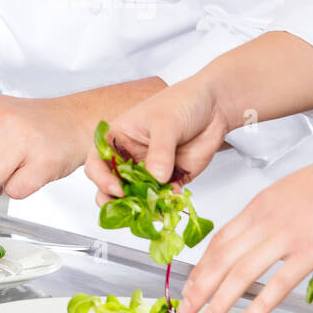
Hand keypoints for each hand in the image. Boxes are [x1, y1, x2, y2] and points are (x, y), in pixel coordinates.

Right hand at [83, 75, 229, 202]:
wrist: (214, 106)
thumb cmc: (181, 102)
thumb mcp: (166, 122)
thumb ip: (160, 150)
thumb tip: (156, 177)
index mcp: (118, 139)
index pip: (98, 163)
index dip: (101, 178)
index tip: (117, 188)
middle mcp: (130, 158)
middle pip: (112, 186)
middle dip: (116, 202)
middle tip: (128, 210)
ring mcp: (149, 171)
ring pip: (136, 197)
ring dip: (142, 207)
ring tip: (153, 211)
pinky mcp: (170, 181)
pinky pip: (162, 199)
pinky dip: (165, 205)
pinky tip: (173, 202)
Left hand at [177, 138, 312, 312]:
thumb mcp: (287, 192)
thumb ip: (268, 215)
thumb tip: (255, 236)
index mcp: (258, 207)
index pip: (218, 241)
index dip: (199, 267)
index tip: (188, 286)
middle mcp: (265, 221)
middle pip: (221, 258)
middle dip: (198, 288)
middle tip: (185, 310)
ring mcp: (286, 236)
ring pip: (242, 273)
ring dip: (219, 301)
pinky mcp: (310, 250)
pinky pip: (279, 282)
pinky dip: (259, 305)